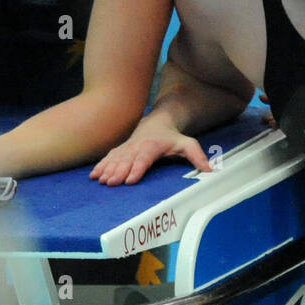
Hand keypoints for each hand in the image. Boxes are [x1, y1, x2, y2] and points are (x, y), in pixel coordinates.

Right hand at [90, 125, 211, 185]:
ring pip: (116, 159)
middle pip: (127, 160)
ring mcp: (127, 147)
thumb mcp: (187, 143)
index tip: (130, 179)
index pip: (144, 158)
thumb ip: (197, 156)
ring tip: (100, 181)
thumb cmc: (173, 136)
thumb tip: (210, 170)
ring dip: (107, 170)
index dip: (137, 168)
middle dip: (118, 171)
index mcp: (152, 145)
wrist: (158, 121)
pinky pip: (109, 157)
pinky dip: (101, 166)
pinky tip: (94, 176)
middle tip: (111, 183)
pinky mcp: (121, 149)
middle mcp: (137, 146)